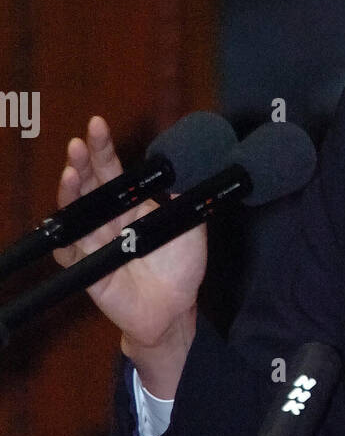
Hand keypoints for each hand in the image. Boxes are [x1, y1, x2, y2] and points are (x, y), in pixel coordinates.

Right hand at [55, 116, 206, 392]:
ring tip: (71, 173)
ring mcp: (96, 243)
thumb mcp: (191, 226)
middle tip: (78, 143)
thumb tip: (184, 168)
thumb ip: (186, 199)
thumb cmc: (182, 269)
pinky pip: (69, 254)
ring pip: (76, 213)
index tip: (97, 125)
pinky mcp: (89, 270)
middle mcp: (109, 220)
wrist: (176, 310)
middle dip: (82, 163)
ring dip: (70, 193)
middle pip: (89, 186)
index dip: (103, 149)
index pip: (112, 172)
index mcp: (131, 206)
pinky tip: (63, 224)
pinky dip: (63, 239)